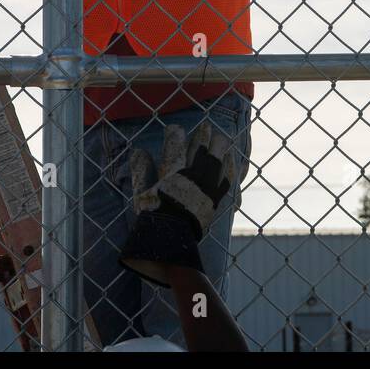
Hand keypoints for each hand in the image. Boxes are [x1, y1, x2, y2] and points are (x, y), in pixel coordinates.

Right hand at [119, 122, 235, 286]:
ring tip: (221, 137)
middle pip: (201, 150)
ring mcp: (206, 188)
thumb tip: (138, 151)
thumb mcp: (141, 195)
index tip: (175, 128)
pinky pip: (226, 180)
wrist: (172, 242)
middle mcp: (192, 178)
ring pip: (217, 162)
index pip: (175, 147)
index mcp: (173, 175)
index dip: (175, 135)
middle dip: (203, 136)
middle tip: (205, 126)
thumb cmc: (153, 218)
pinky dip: (229, 168)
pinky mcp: (215, 199)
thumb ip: (141, 171)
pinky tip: (231, 160)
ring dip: (219, 147)